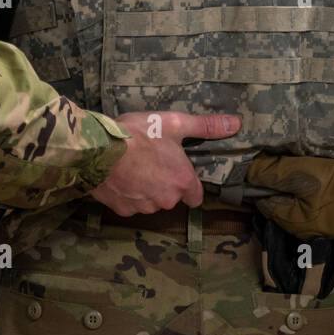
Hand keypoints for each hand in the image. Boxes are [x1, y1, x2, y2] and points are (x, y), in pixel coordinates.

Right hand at [90, 111, 239, 215]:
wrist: (97, 149)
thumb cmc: (138, 134)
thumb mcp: (174, 123)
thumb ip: (206, 126)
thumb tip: (236, 123)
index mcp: (182, 180)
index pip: (195, 196)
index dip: (188, 184)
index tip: (177, 171)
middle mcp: (166, 199)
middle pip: (171, 197)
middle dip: (164, 183)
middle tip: (151, 161)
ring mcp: (143, 207)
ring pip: (150, 202)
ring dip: (145, 190)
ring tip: (133, 166)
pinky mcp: (122, 211)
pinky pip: (130, 205)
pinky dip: (127, 194)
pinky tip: (119, 177)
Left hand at [247, 153, 333, 238]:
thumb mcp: (302, 173)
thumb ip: (272, 173)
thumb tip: (245, 171)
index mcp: (289, 221)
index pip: (259, 199)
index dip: (256, 179)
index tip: (259, 159)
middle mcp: (300, 229)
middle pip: (276, 201)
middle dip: (274, 181)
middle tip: (277, 157)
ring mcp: (317, 226)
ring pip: (293, 201)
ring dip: (290, 184)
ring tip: (294, 162)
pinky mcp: (331, 218)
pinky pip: (309, 202)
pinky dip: (306, 189)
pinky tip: (311, 173)